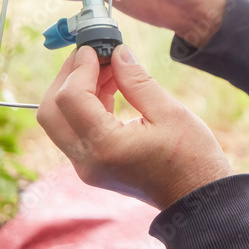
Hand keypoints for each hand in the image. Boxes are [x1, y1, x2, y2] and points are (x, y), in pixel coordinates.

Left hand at [37, 44, 232, 209]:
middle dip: (66, 78)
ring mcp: (87, 168)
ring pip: (58, 122)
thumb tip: (118, 54)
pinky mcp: (93, 168)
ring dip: (75, 90)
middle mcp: (87, 161)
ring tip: (106, 69)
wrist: (198, 199)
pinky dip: (84, 106)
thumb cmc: (192, 159)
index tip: (97, 49)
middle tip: (91, 55)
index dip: (80, 68)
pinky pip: (74, 131)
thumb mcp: (170, 113)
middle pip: (50, 112)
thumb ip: (137, 81)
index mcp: (106, 147)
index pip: (71, 98)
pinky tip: (108, 88)